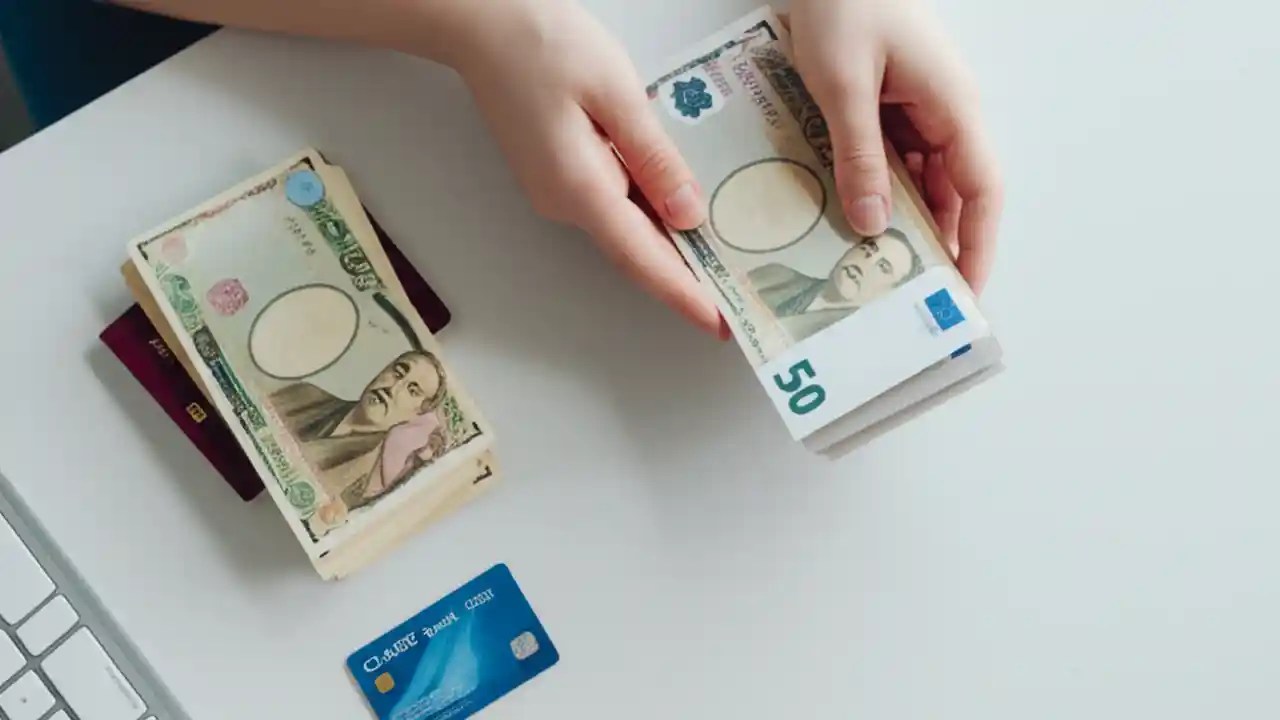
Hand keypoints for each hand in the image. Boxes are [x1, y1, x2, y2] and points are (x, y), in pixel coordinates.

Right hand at [428, 0, 724, 336]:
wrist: (479, 22)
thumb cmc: (542, 42)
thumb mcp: (614, 91)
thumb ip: (654, 156)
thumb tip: (688, 213)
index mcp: (579, 186)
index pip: (641, 257)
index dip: (683, 294)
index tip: (718, 325)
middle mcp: (564, 201)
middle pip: (636, 251)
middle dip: (686, 280)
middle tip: (738, 302)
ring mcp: (557, 190)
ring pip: (626, 228)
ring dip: (671, 249)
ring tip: (723, 263)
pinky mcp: (558, 173)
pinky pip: (613, 205)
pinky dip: (650, 217)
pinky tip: (680, 211)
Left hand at [787, 0, 1003, 292]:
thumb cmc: (845, 4)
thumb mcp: (844, 85)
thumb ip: (858, 155)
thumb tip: (872, 223)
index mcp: (952, 107)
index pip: (981, 192)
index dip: (978, 246)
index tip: (965, 293)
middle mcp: (943, 112)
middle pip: (949, 194)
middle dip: (932, 245)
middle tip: (904, 297)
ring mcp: (916, 107)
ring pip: (916, 180)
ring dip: (896, 220)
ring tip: (871, 270)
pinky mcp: (887, 103)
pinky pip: (889, 158)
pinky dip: (872, 188)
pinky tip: (846, 217)